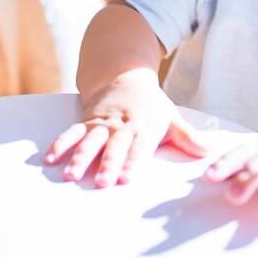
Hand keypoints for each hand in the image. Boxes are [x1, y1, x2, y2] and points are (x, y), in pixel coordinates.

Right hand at [44, 74, 210, 186]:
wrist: (123, 74)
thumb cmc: (150, 104)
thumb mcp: (171, 117)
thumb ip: (188, 137)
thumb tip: (208, 152)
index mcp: (143, 128)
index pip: (138, 149)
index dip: (131, 164)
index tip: (125, 180)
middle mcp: (121, 126)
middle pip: (113, 147)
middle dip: (107, 164)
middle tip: (102, 183)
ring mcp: (101, 124)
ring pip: (89, 141)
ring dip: (79, 158)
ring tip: (70, 175)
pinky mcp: (86, 122)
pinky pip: (71, 132)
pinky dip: (60, 144)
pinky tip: (50, 159)